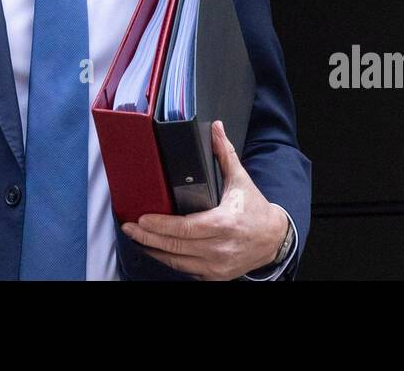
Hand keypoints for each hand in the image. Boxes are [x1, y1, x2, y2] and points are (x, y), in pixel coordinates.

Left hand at [120, 119, 288, 279]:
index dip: (160, 225)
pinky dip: (170, 260)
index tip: (141, 219)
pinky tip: (157, 250)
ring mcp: (216, 266)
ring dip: (154, 250)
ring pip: (177, 262)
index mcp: (224, 223)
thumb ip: (224, 153)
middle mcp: (219, 248)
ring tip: (138, 238)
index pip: (185, 228)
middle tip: (129, 228)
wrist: (274, 239)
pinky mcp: (215, 275)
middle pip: (175, 246)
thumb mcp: (240, 180)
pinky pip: (186, 270)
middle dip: (148, 237)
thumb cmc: (255, 210)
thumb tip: (216, 128)